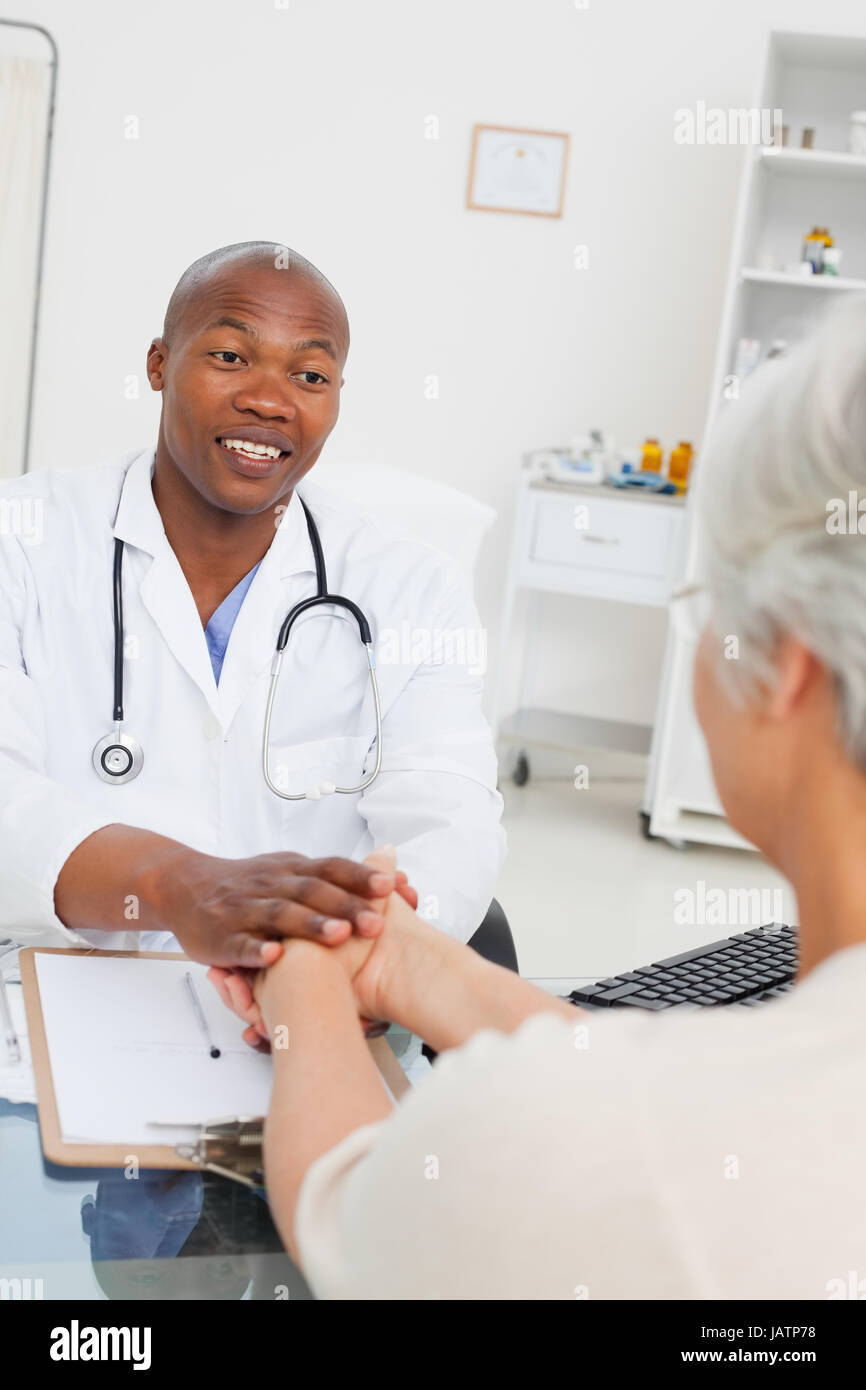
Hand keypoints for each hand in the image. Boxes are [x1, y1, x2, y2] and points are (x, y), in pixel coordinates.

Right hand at [208, 847, 417, 1042]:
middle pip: (311, 891)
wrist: (184, 887)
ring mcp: (244, 909)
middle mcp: (271, 885)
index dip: (359, 876)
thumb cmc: (248, 884)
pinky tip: (274, 957)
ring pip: (280, 914)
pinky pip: (240, 944)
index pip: (330, 868)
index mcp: (290, 870)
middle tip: (376, 923)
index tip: (391, 886)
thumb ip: (331, 879)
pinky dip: (257, 950)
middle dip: (345, 905)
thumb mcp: (288, 873)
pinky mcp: (221, 937)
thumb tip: (388, 879)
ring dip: (310, 925)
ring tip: (338, 936)